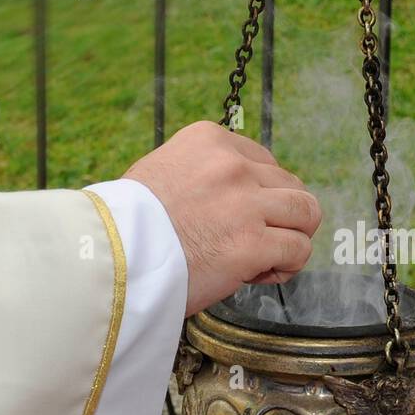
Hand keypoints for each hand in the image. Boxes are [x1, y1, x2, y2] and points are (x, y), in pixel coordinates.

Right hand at [125, 121, 321, 316]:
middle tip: (256, 240)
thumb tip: (240, 194)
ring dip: (293, 238)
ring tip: (266, 256)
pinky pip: (298, 250)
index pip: (266, 163)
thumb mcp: (163, 172)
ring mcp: (245, 203)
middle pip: (292, 186)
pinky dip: (286, 266)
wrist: (108, 257)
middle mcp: (232, 165)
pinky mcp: (252, 244)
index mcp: (210, 141)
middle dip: (281, 217)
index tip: (240, 219)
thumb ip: (204, 175)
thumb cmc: (128, 225)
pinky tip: (259, 273)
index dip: (260, 196)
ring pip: (306, 213)